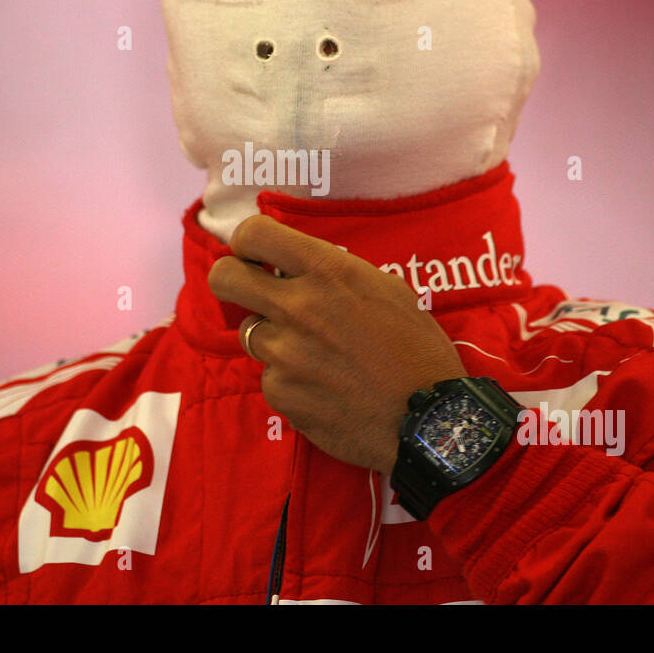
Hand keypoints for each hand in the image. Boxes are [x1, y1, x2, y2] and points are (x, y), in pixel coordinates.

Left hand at [207, 214, 467, 473]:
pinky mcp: (281, 395)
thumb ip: (335, 273)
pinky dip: (290, 382)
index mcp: (327, 271)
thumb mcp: (387, 289)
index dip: (248, 242)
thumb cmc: (418, 349)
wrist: (430, 420)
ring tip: (317, 355)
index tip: (258, 255)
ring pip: (250, 333)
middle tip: (256, 293)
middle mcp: (297, 307)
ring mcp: (283, 354)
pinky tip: (325, 389)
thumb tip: (294, 270)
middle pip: (223, 277)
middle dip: (233, 280)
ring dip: (275, 339)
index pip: (253, 233)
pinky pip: (270, 378)